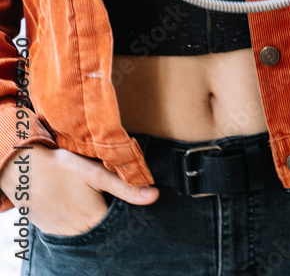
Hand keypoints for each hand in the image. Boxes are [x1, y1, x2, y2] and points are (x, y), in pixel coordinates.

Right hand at [0, 145, 157, 235]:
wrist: (25, 169)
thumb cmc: (62, 167)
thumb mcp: (96, 172)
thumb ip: (125, 186)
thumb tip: (154, 196)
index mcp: (94, 218)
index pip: (116, 221)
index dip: (118, 209)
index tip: (115, 196)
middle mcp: (79, 231)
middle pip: (100, 227)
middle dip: (102, 212)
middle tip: (95, 193)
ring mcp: (61, 232)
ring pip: (82, 230)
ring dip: (86, 217)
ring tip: (81, 196)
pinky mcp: (48, 230)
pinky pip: (66, 229)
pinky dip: (70, 219)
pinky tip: (68, 202)